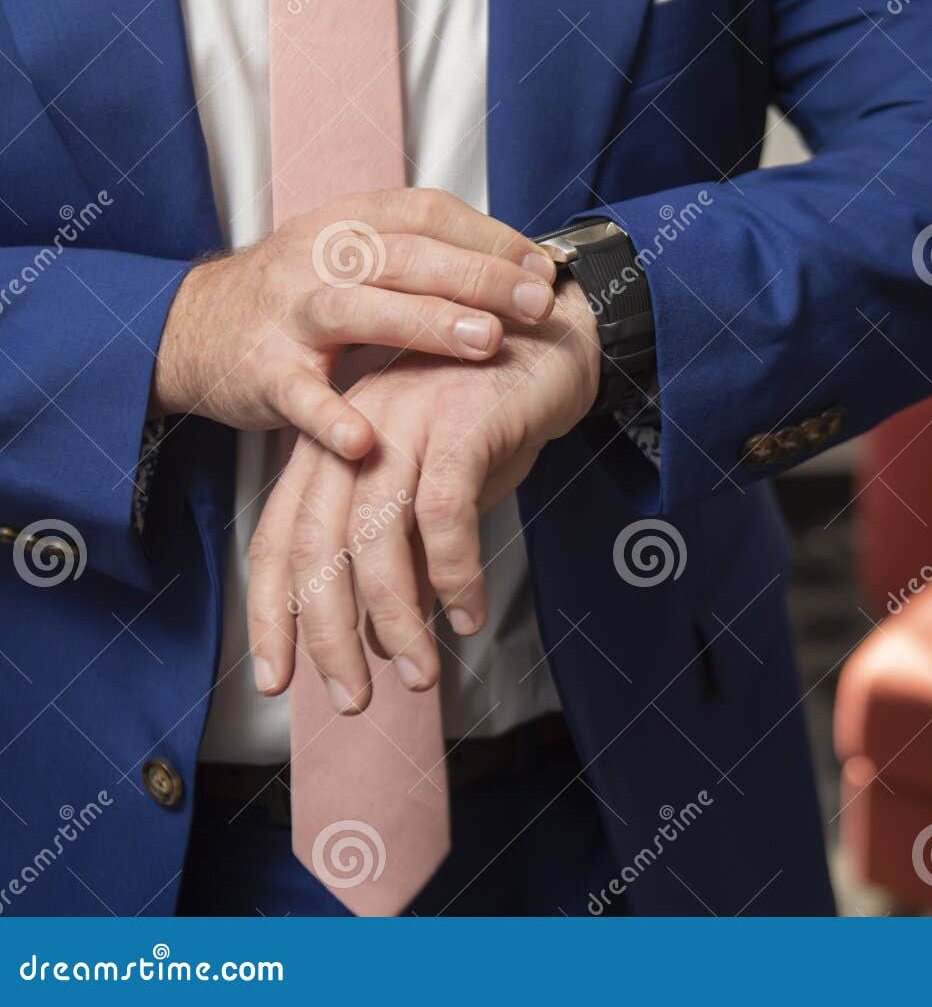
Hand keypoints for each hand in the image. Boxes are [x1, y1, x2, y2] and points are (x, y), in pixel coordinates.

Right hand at [151, 188, 558, 459]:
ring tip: (484, 341)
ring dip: (424, 322)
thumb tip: (526, 269)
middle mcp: (319, 258)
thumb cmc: (298, 296)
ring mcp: (288, 313)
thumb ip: (428, 259)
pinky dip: (328, 416)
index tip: (541, 269)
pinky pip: (297, 393)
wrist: (188, 327)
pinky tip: (365, 440)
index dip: (489, 237)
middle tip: (536, 304)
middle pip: (405, 255)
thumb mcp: (356, 258)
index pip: (428, 213)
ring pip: (357, 308)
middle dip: (478, 277)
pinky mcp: (260, 370)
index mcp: (350, 224)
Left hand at [245, 279, 600, 709]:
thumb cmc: (493, 418)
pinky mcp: (461, 420)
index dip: (271, 613)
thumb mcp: (435, 488)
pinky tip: (470, 614)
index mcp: (331, 443)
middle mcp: (356, 429)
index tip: (273, 681)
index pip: (279, 538)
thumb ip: (405, 551)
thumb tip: (390, 637)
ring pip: (375, 537)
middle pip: (316, 545)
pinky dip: (456, 574)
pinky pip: (446, 514)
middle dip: (328, 634)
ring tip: (421, 673)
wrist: (557, 336)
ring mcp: (405, 420)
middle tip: (352, 698)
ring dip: (396, 618)